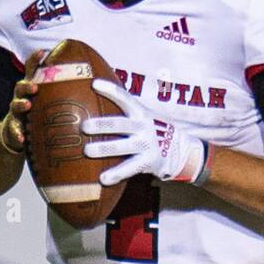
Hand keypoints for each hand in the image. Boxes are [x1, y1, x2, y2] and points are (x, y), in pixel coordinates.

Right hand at [0, 50, 44, 156]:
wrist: (15, 133)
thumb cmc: (32, 111)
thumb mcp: (40, 97)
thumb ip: (50, 83)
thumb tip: (68, 67)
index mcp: (28, 90)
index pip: (30, 72)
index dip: (34, 61)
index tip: (42, 52)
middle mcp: (20, 98)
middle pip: (20, 88)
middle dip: (26, 86)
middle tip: (35, 86)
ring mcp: (15, 113)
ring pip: (15, 106)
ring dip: (20, 104)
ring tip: (27, 105)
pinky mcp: (13, 129)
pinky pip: (14, 130)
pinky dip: (17, 134)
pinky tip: (21, 138)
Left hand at [81, 80, 208, 185]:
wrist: (180, 151)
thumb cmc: (150, 132)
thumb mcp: (142, 118)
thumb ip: (123, 112)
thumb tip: (94, 94)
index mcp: (139, 113)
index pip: (124, 98)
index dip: (110, 90)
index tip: (94, 84)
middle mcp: (143, 127)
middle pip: (120, 124)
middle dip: (102, 125)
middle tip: (84, 126)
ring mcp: (146, 145)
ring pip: (122, 147)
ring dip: (104, 148)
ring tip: (87, 151)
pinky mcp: (148, 162)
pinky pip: (130, 168)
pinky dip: (116, 174)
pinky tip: (103, 179)